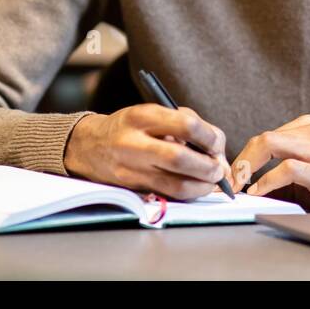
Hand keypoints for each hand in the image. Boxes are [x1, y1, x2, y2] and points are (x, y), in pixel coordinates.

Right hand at [63, 105, 228, 200]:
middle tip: (218, 169)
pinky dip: (188, 193)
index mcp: (142, 115)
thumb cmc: (133, 127)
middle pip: (179, 158)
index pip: (186, 125)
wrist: (91, 146)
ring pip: (175, 183)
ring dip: (201, 186)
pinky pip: (168, 194)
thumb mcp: (155, 113)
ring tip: (210, 181)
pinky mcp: (132, 187)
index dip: (209, 137)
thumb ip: (188, 126)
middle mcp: (133, 142)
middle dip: (207, 166)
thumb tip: (218, 154)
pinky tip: (195, 187)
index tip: (217, 144)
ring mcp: (130, 168)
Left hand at [229, 114, 309, 211]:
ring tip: (240, 185)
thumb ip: (278, 172)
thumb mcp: (306, 171)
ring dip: (248, 168)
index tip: (231, 175)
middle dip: (241, 161)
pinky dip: (268, 180)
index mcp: (308, 126)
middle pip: (264, 138)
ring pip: (271, 145)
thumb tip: (243, 185)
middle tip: (230, 181)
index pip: (265, 136)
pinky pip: (288, 169)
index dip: (243, 157)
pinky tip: (259, 190)